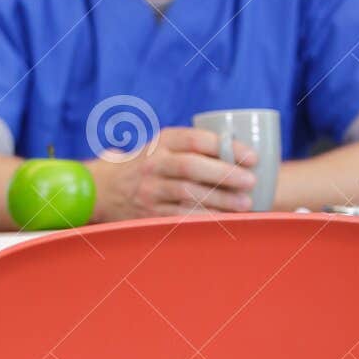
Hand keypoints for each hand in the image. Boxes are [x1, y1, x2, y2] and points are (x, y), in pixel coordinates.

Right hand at [85, 127, 257, 220]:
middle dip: (224, 174)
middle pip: (190, 167)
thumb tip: (243, 156)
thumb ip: (194, 149)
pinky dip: (206, 218)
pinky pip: (181, 216)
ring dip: (220, 200)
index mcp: (161, 143)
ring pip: (187, 194)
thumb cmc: (150, 166)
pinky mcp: (150, 213)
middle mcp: (152, 165)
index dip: (226, 147)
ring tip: (245, 203)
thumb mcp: (164, 148)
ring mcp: (149, 190)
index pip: (194, 139)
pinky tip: (225, 219)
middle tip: (251, 181)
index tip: (253, 157)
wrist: (106, 190)